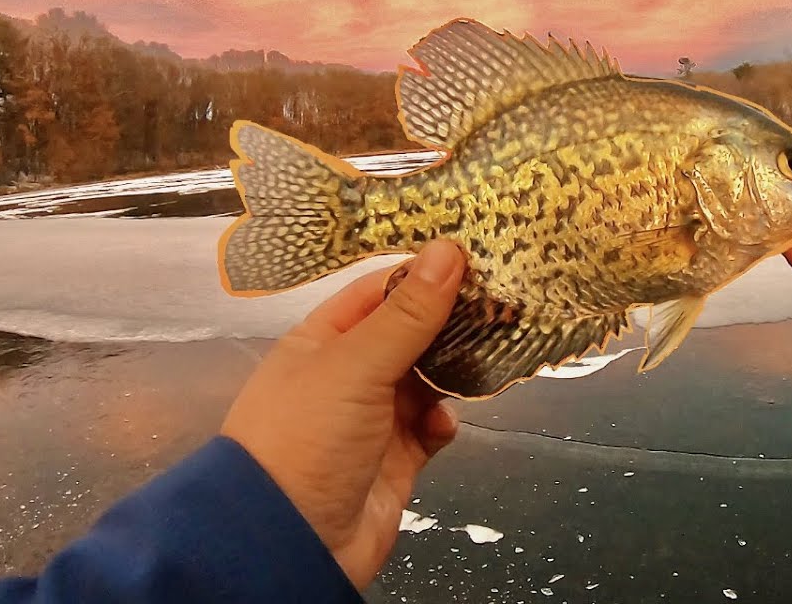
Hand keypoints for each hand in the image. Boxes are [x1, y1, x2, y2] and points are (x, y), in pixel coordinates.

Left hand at [220, 240, 465, 588]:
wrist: (290, 542)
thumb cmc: (308, 439)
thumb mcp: (355, 366)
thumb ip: (407, 313)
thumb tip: (450, 249)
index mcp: (323, 340)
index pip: (380, 290)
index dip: (424, 272)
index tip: (476, 255)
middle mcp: (348, 373)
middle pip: (409, 332)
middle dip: (451, 320)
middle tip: (501, 302)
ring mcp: (373, 417)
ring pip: (427, 378)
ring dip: (454, 370)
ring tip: (489, 355)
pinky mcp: (396, 457)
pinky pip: (431, 425)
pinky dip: (444, 420)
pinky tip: (444, 423)